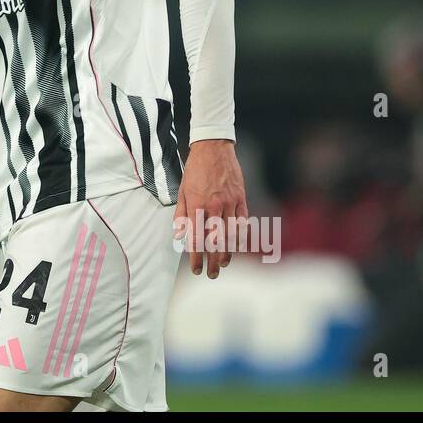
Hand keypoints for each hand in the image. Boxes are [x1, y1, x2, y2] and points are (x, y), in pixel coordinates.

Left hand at [174, 139, 246, 278]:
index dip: (196, 256)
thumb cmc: (195, 169)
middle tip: (211, 274)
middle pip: (215, 241)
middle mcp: (214, 205)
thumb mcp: (182, 190)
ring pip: (231, 235)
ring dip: (228, 253)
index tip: (196, 269)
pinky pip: (242, 222)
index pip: (196, 237)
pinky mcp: (241, 198)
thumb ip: (181, 214)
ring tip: (223, 265)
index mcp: (197, 204)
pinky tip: (236, 247)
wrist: (214, 148)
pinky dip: (240, 237)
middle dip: (213, 261)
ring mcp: (230, 202)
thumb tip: (180, 235)